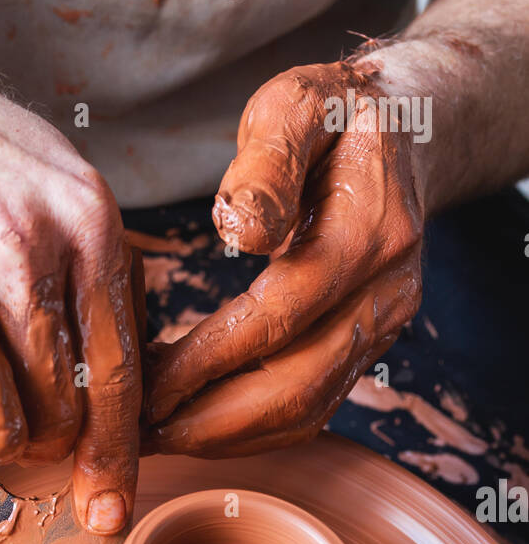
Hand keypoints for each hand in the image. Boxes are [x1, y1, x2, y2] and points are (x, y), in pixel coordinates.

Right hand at [0, 14, 138, 533]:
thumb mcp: (57, 191)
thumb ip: (91, 288)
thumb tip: (110, 416)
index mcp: (85, 227)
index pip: (116, 377)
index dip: (112, 458)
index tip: (105, 510)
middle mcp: (19, 255)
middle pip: (54, 422)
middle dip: (33, 436)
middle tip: (1, 401)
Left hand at [142, 60, 425, 457]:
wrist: (406, 133)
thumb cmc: (333, 117)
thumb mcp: (295, 105)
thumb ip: (267, 163)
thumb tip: (241, 232)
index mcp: (367, 234)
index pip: (277, 319)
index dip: (207, 360)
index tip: (144, 385)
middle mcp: (384, 295)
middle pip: (294, 390)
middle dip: (208, 423)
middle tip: (137, 434)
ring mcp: (381, 329)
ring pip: (303, 413)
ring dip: (223, 437)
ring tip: (155, 437)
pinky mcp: (367, 349)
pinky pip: (309, 410)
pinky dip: (248, 430)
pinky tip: (194, 424)